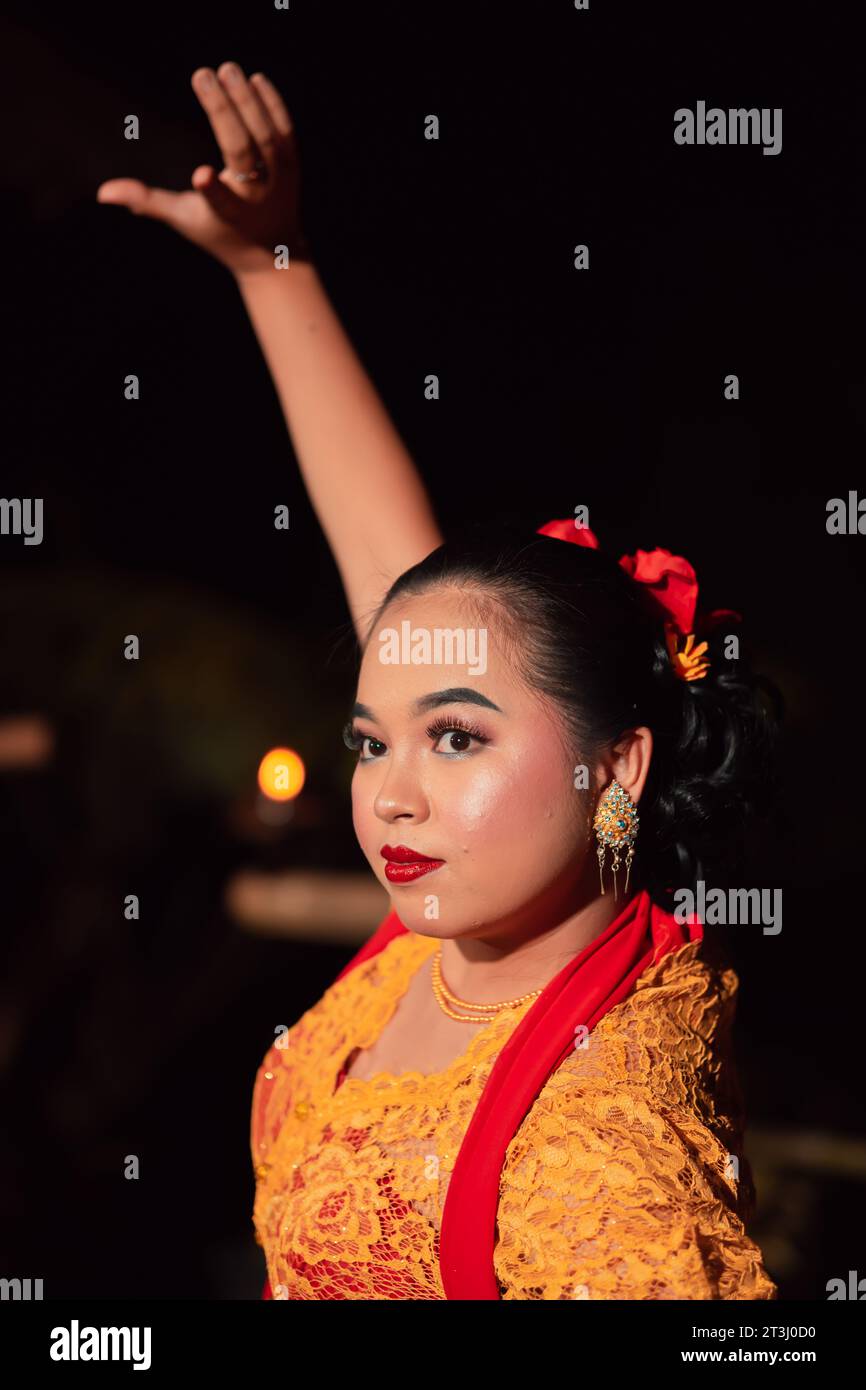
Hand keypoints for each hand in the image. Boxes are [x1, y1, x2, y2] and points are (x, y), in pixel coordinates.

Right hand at [96, 63, 307, 276]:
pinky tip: (254, 79)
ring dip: (247, 99)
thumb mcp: (185, 220)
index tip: (199, 174)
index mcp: (229, 214)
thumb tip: (103, 192)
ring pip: (266, 134)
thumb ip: (148, 202)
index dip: (212, 189)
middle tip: (203, 75)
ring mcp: (280, 177)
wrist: (275, 249)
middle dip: (224, 113)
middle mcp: (258, 195)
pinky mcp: (293, 164)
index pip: (220, 201)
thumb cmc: (221, 231)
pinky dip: (271, 103)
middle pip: (243, 151)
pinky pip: (284, 128)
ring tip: (227, 69)